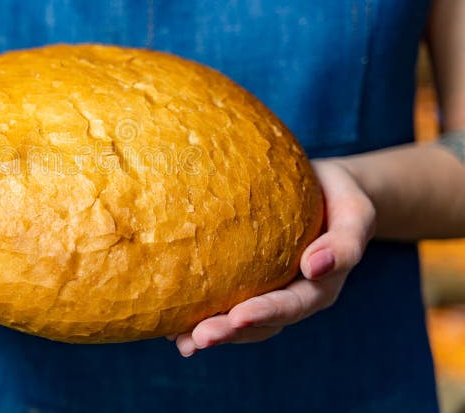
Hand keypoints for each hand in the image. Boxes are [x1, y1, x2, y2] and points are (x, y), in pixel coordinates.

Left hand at [173, 159, 374, 356]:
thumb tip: (314, 266)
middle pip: (259, 322)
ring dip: (208, 330)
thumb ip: (345, 243)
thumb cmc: (342, 199)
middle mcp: (290, 295)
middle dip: (228, 332)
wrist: (326, 188)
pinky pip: (221, 297)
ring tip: (178, 340)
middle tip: (197, 338)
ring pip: (236, 318)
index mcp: (319, 287)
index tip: (239, 317)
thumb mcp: (357, 215)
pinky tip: (170, 318)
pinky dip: (196, 310)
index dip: (265, 313)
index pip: (291, 305)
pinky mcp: (244, 277)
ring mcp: (266, 290)